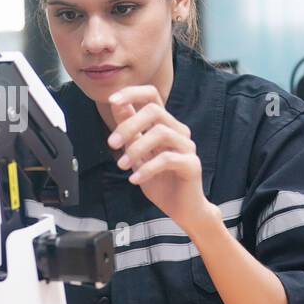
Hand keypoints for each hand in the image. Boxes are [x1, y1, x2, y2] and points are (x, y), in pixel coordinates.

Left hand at [107, 85, 220, 236]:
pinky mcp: (191, 164)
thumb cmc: (160, 181)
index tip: (111, 100)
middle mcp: (178, 131)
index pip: (152, 96)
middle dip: (129, 125)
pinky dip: (147, 168)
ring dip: (136, 148)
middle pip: (154, 111)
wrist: (181, 209)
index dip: (132, 93)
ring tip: (123, 166)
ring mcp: (187, 146)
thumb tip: (118, 104)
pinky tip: (135, 179)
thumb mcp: (137, 153)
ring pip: (160, 133)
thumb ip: (130, 130)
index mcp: (165, 125)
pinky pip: (167, 158)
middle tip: (112, 144)